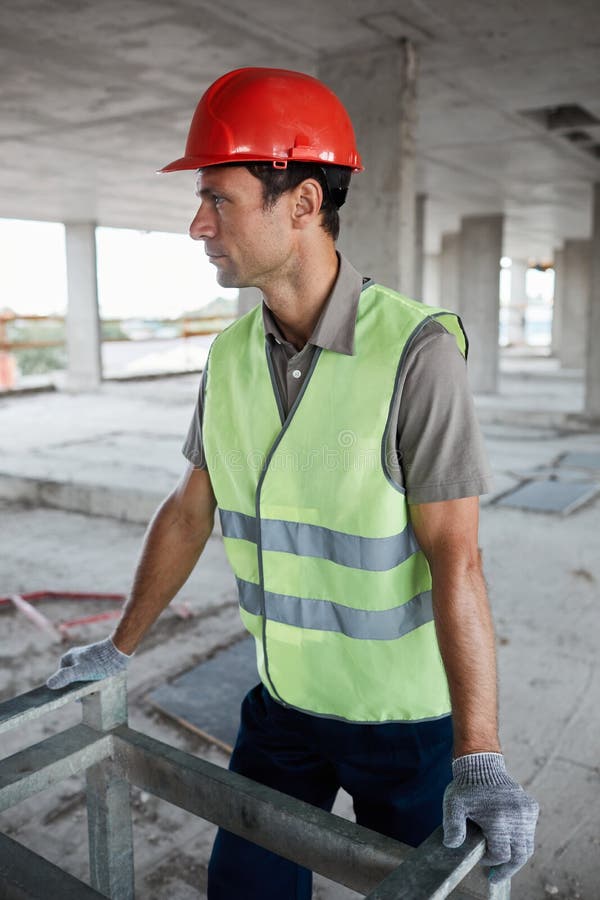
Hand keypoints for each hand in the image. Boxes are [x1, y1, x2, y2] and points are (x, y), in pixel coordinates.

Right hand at [46, 637, 131, 689]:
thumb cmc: (99, 662)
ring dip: (85, 687)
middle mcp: (74, 659)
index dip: (65, 690)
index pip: (60, 679)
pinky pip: (89, 676)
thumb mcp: (80, 671)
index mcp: (66, 659)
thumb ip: (65, 677)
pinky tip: (98, 686)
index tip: (74, 698)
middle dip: (77, 689)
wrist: (119, 652)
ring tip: (94, 690)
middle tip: (87, 695)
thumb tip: (49, 685)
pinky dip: (92, 682)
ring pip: (80, 679)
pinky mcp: (93, 663)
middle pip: (71, 680)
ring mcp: (84, 661)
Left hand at [443, 752, 538, 882]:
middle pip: (519, 855)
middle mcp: (516, 815)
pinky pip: (529, 832)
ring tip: (503, 864)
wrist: (481, 765)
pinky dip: (521, 841)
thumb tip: (452, 845)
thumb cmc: (466, 787)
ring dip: (516, 857)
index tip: (482, 859)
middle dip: (508, 869)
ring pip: (527, 846)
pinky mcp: (531, 807)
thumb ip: (453, 826)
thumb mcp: (453, 804)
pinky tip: (508, 843)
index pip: (501, 853)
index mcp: (498, 817)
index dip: (491, 861)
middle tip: (496, 877)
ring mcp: (526, 811)